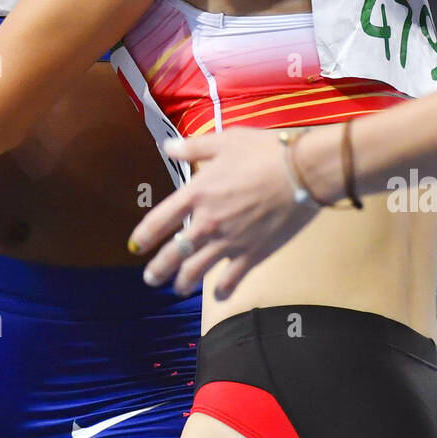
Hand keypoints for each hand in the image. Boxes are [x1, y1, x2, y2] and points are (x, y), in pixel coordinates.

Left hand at [128, 127, 341, 296]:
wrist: (301, 172)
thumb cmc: (262, 152)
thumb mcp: (224, 141)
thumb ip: (193, 148)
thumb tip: (168, 147)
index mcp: (196, 193)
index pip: (159, 220)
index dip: (144, 236)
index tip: (135, 246)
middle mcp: (207, 222)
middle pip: (173, 254)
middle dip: (158, 270)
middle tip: (151, 279)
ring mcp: (229, 241)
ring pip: (196, 271)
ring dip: (183, 283)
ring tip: (178, 289)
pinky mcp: (252, 254)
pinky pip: (231, 280)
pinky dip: (222, 291)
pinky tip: (219, 296)